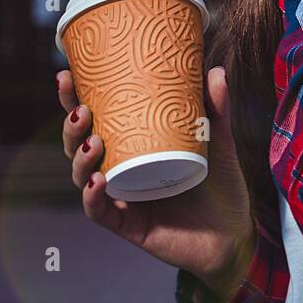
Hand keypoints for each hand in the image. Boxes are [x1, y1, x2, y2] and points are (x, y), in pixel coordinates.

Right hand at [57, 65, 254, 301]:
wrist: (234, 233)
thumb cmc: (220, 185)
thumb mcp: (217, 141)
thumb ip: (215, 108)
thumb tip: (214, 69)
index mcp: (133, 146)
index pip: (96, 120)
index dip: (75, 99)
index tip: (68, 74)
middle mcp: (120, 171)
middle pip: (79, 146)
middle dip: (71, 126)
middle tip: (81, 109)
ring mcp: (121, 198)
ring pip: (83, 177)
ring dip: (80, 158)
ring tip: (92, 139)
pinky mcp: (127, 225)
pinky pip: (100, 211)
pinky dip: (92, 196)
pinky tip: (98, 180)